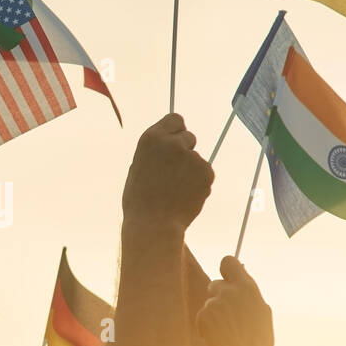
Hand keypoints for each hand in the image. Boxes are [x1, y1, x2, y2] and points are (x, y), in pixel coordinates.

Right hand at [122, 113, 213, 232]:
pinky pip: (205, 174)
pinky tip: (185, 197)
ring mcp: (192, 157)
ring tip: (175, 191)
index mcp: (151, 138)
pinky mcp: (207, 172)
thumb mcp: (138, 166)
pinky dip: (199, 184)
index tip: (174, 143)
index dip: (175, 132)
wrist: (154, 225)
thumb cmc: (140, 200)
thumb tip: (169, 143)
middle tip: (173, 173)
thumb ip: (156, 151)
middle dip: (185, 151)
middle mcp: (173, 143)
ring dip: (191, 171)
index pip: (175, 119)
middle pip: (189, 137)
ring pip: (197, 159)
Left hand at [196, 256, 272, 345]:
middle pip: (215, 284)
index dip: (226, 268)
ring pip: (209, 303)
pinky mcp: (204, 315)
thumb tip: (240, 281)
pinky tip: (219, 337)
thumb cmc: (258, 340)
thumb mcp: (261, 312)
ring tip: (228, 331)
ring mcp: (215, 303)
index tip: (227, 275)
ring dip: (214, 314)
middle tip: (228, 313)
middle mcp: (230, 291)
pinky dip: (206, 326)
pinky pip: (202, 316)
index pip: (228, 261)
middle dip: (218, 296)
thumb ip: (248, 294)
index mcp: (247, 287)